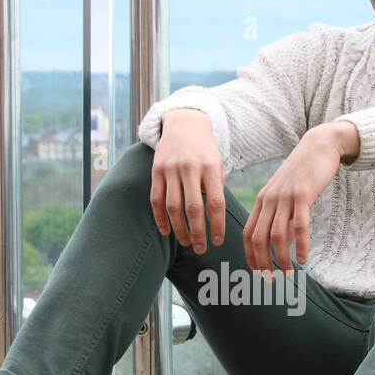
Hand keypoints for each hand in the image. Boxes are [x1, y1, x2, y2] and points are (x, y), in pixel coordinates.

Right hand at [150, 109, 226, 252]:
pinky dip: (160, 218)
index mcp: (211, 167)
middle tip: (201, 249)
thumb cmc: (205, 151)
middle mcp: (190, 168)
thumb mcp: (218, 164)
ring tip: (186, 243)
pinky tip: (166, 231)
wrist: (184, 125)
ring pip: (173, 206)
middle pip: (193, 208)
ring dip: (179, 229)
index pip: (215, 202)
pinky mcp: (156, 171)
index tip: (218, 241)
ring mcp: (171, 169)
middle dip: (197, 232)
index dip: (216, 225)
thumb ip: (217, 189)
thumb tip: (215, 220)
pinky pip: (156, 199)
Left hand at [243, 120, 358, 278]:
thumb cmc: (303, 173)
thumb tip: (283, 244)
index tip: (258, 272)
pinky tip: (303, 259)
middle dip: (263, 263)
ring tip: (288, 273)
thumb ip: (281, 217)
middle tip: (272, 280)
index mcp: (262, 201)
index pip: (248, 233)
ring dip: (281, 259)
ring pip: (277, 235)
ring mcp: (285, 197)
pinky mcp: (303, 195)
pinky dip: (300, 245)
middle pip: (258, 238)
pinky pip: (299, 226)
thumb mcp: (286, 195)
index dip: (251, 256)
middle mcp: (269, 200)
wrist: (318, 146)